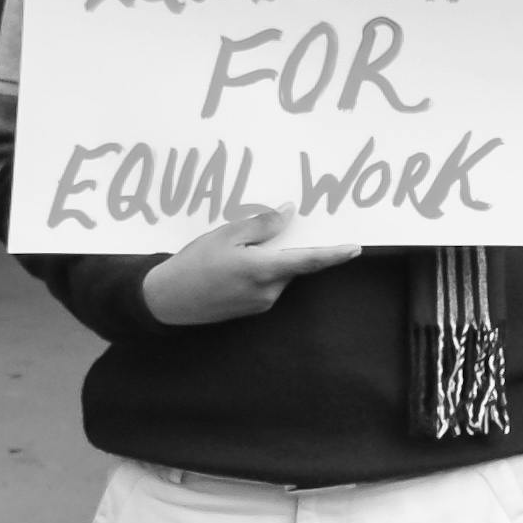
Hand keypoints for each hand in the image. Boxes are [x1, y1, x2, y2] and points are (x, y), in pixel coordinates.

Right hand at [139, 204, 360, 325]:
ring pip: (278, 273)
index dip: (334, 255)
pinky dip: (259, 270)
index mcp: (264, 270)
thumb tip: (289, 213)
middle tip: (270, 230)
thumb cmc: (194, 264)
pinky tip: (234, 263)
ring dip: (270, 258)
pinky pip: (265, 283)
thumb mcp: (226, 235)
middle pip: (292, 264)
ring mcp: (260, 303)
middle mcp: (268, 291)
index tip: (354, 248)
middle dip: (286, 247)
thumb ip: (262, 224)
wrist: (168, 300)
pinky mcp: (251, 309)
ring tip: (237, 248)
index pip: (309, 261)